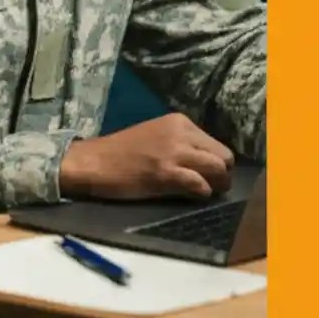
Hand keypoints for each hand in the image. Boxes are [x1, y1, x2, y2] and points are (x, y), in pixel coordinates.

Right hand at [60, 114, 234, 199]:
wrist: (94, 162)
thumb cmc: (122, 152)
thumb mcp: (157, 136)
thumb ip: (181, 143)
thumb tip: (205, 161)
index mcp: (180, 122)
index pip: (215, 143)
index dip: (218, 161)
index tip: (212, 173)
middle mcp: (181, 133)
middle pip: (223, 155)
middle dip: (224, 173)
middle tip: (217, 186)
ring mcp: (174, 152)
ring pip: (217, 168)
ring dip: (219, 184)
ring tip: (211, 192)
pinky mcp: (166, 173)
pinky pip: (199, 183)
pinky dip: (203, 192)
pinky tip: (197, 195)